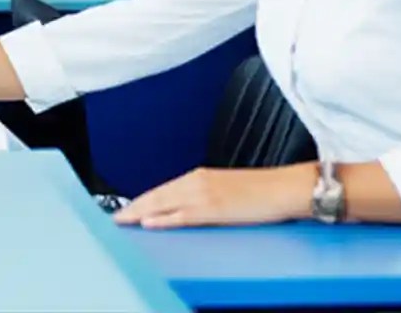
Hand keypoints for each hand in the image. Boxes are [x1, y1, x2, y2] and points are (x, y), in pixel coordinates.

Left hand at [113, 165, 315, 228]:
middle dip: (133, 207)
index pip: (162, 190)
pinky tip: (148, 223)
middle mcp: (197, 182)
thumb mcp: (226, 191)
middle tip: (114, 218)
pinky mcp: (214, 208)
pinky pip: (182, 215)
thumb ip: (205, 196)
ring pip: (163, 203)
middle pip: (156, 196)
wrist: (286, 187)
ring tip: (121, 221)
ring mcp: (204, 195)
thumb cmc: (263, 191)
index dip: (141, 201)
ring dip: (140, 213)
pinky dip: (163, 218)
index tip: (124, 209)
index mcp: (199, 177)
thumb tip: (188, 209)